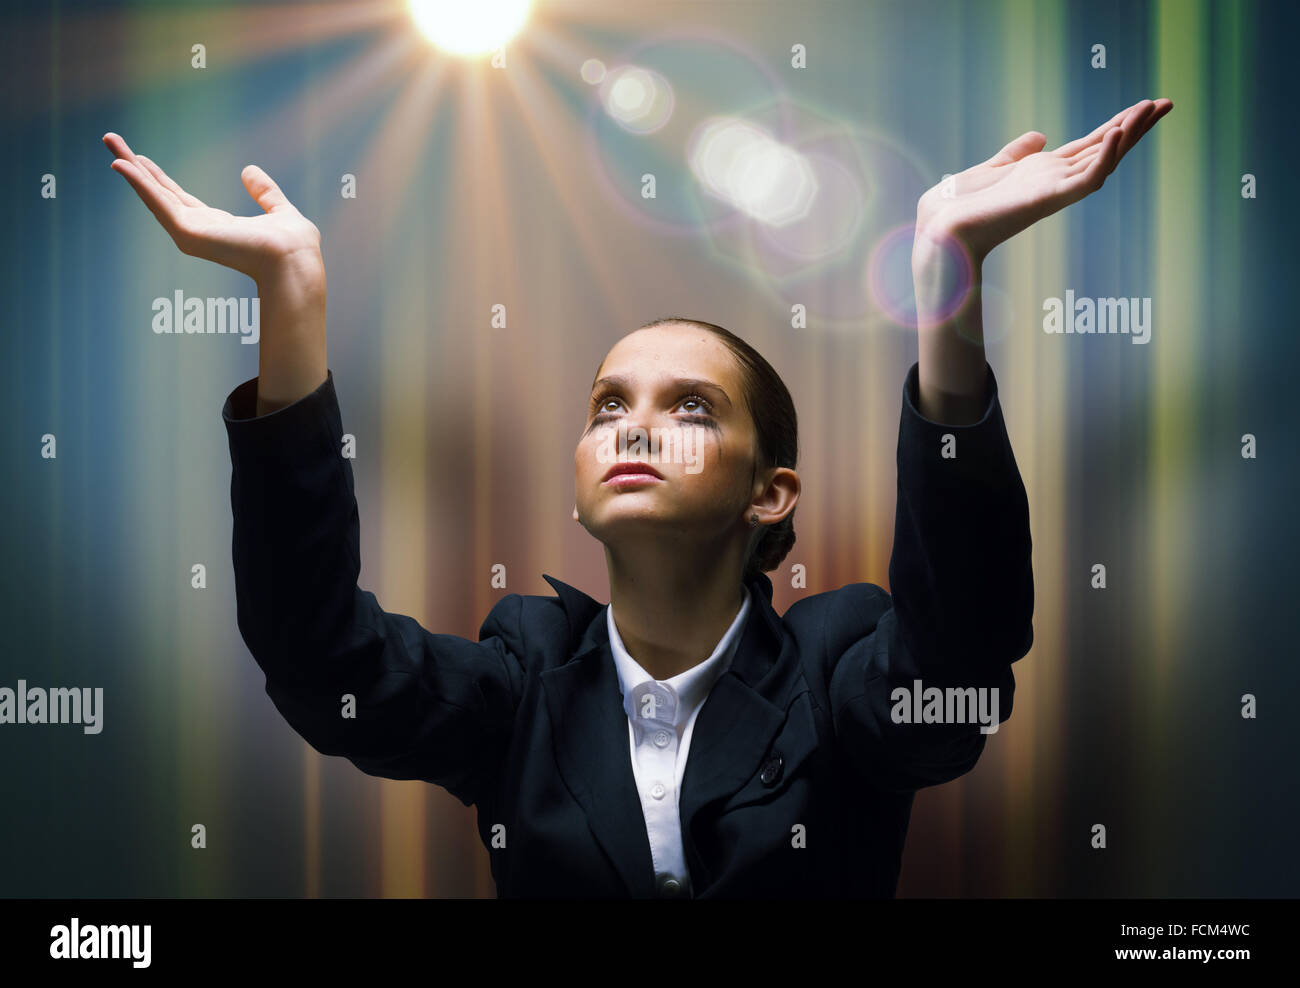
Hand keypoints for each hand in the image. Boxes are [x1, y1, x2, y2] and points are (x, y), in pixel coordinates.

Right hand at [102, 132, 321, 282]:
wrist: (294, 260)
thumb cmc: (294, 246)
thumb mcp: (279, 210)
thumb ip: (265, 193)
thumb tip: (249, 171)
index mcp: (218, 226)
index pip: (180, 198)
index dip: (159, 179)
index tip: (141, 159)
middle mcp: (200, 230)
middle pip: (159, 193)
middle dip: (135, 167)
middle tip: (111, 140)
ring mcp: (192, 233)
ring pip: (153, 196)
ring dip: (131, 169)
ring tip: (109, 142)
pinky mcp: (189, 233)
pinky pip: (158, 203)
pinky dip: (140, 184)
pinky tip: (122, 164)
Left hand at [913, 98, 1172, 265]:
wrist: (943, 231)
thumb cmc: (960, 206)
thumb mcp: (992, 168)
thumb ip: (1016, 153)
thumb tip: (1040, 137)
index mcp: (1043, 172)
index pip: (1089, 144)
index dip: (1116, 125)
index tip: (1142, 106)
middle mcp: (1055, 181)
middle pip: (1105, 148)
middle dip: (1136, 126)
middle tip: (1168, 102)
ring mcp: (1054, 191)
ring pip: (1102, 160)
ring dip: (1128, 135)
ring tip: (1152, 108)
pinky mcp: (1049, 200)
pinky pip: (1085, 178)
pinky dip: (1103, 158)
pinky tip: (1116, 134)